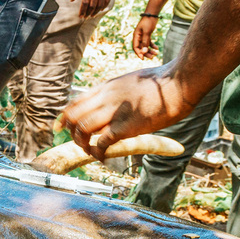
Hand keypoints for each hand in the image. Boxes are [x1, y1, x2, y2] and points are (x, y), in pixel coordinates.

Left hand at [61, 63, 196, 160]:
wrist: (178, 82)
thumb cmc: (161, 83)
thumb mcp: (130, 80)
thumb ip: (117, 91)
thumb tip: (111, 101)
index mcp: (106, 87)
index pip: (75, 102)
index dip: (65, 117)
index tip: (61, 127)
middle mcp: (106, 98)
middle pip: (74, 117)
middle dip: (70, 133)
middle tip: (77, 143)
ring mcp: (115, 112)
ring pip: (83, 129)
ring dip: (82, 144)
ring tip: (90, 151)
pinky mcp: (127, 126)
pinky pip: (102, 142)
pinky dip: (98, 152)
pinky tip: (102, 157)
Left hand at [71, 0, 115, 18]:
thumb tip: (72, 0)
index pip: (85, 2)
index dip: (82, 10)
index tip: (80, 16)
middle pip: (92, 5)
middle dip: (88, 12)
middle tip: (85, 17)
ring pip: (100, 4)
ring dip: (95, 11)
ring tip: (91, 15)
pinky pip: (107, 0)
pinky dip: (103, 6)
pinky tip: (99, 10)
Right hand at [131, 15, 159, 58]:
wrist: (152, 14)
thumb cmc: (148, 22)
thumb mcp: (147, 32)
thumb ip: (145, 42)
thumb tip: (144, 52)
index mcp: (136, 36)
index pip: (135, 47)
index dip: (139, 53)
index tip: (143, 58)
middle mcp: (138, 37)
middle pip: (141, 48)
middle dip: (146, 53)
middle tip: (152, 57)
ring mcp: (143, 36)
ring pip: (145, 46)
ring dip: (150, 50)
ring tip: (156, 54)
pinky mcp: (147, 35)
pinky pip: (149, 42)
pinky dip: (152, 46)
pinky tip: (157, 48)